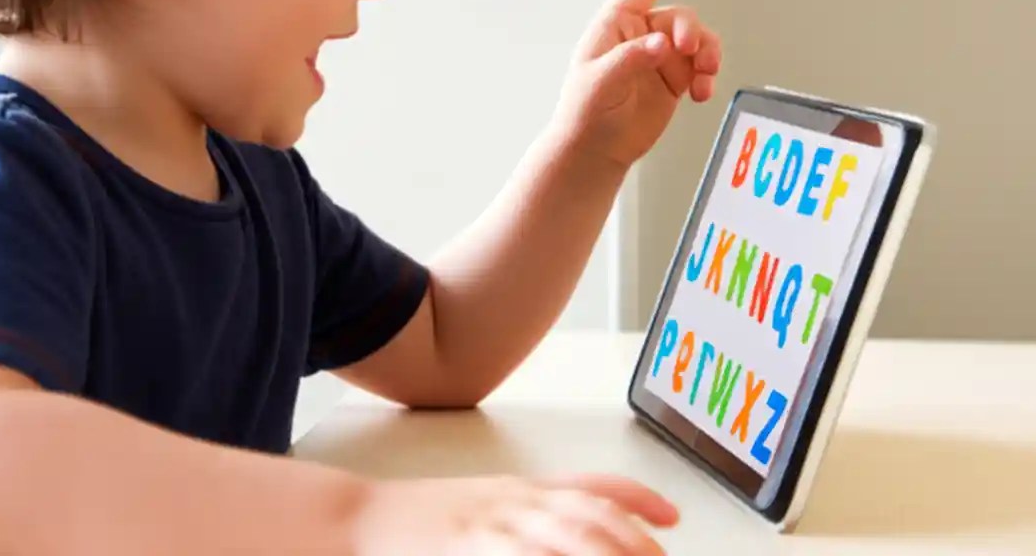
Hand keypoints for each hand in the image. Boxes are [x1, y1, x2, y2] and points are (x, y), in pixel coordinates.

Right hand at [350, 472, 679, 554]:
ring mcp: (491, 527)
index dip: (638, 498)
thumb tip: (585, 531)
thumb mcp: (488, 504)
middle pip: (589, 516)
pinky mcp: (467, 546)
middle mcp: (514, 503)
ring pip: (565, 537)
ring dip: (604, 553)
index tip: (673, 518)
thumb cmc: (426, 519)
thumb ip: (535, 512)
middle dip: (633, 542)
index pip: (593, 487)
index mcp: (522, 490)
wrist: (363, 518)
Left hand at [555, 0, 722, 171]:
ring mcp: (658, 60)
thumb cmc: (584, 114)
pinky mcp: (674, 82)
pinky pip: (700, 69)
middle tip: (691, 51)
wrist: (594, 152)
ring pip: (696, 42)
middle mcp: (639, 38)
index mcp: (614, 27)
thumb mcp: (601, 82)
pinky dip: (707, 78)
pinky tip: (702, 93)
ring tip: (706, 75)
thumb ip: (631, 59)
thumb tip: (661, 43)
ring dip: (707, 54)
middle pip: (678, 19)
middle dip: (691, 32)